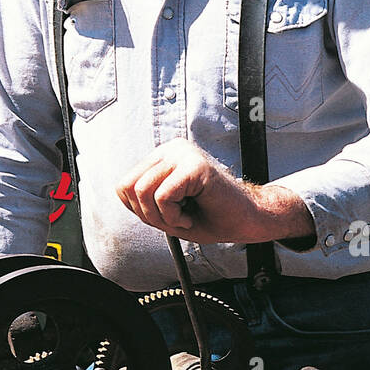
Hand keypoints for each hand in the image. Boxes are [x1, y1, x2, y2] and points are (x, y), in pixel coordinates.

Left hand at [115, 138, 314, 246]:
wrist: (247, 221)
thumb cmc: (209, 216)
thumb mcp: (166, 209)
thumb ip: (142, 198)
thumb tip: (121, 191)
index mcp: (163, 156)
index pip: (123, 185)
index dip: (139, 210)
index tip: (166, 216)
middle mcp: (171, 149)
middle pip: (129, 187)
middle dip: (147, 215)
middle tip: (175, 220)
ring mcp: (184, 154)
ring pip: (143, 191)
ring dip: (162, 217)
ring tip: (185, 217)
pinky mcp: (195, 165)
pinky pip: (163, 196)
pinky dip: (174, 217)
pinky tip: (192, 216)